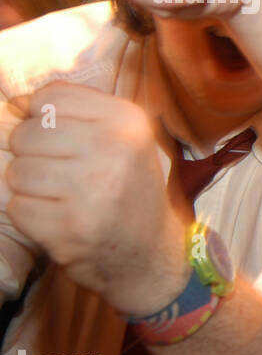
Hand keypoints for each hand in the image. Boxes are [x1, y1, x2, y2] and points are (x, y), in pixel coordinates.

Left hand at [0, 82, 190, 315]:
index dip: (43, 120)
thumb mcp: (124, 140)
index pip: (49, 98)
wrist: (152, 256)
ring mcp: (94, 189)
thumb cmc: (129, 191)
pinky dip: (31, 217)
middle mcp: (116, 149)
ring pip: (18, 171)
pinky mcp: (72, 226)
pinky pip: (18, 208)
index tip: (64, 142)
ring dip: (31, 189)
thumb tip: (16, 102)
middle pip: (27, 134)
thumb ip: (78, 113)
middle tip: (64, 177)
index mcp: (129, 121)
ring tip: (63, 199)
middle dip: (33, 156)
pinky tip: (61, 221)